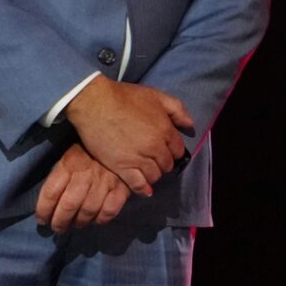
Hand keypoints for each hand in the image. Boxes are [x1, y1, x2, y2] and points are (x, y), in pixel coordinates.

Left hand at [36, 144, 130, 232]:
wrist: (121, 142)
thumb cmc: (88, 153)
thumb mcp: (69, 157)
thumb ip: (59, 176)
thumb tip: (49, 203)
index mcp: (69, 164)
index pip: (51, 193)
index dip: (43, 210)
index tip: (42, 220)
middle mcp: (85, 174)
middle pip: (69, 205)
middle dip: (60, 222)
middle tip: (58, 228)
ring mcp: (105, 182)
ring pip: (88, 210)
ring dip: (80, 222)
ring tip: (77, 224)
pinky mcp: (122, 188)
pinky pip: (109, 211)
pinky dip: (101, 219)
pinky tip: (96, 220)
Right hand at [63, 78, 192, 194]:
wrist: (95, 103)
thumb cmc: (125, 97)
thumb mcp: (157, 96)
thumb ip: (177, 110)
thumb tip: (190, 126)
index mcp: (166, 130)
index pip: (177, 150)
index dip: (172, 152)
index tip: (166, 152)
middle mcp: (155, 147)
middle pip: (166, 164)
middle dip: (163, 163)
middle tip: (154, 161)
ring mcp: (139, 158)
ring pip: (154, 175)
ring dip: (153, 174)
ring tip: (146, 171)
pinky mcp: (121, 167)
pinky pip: (137, 184)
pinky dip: (142, 188)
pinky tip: (144, 190)